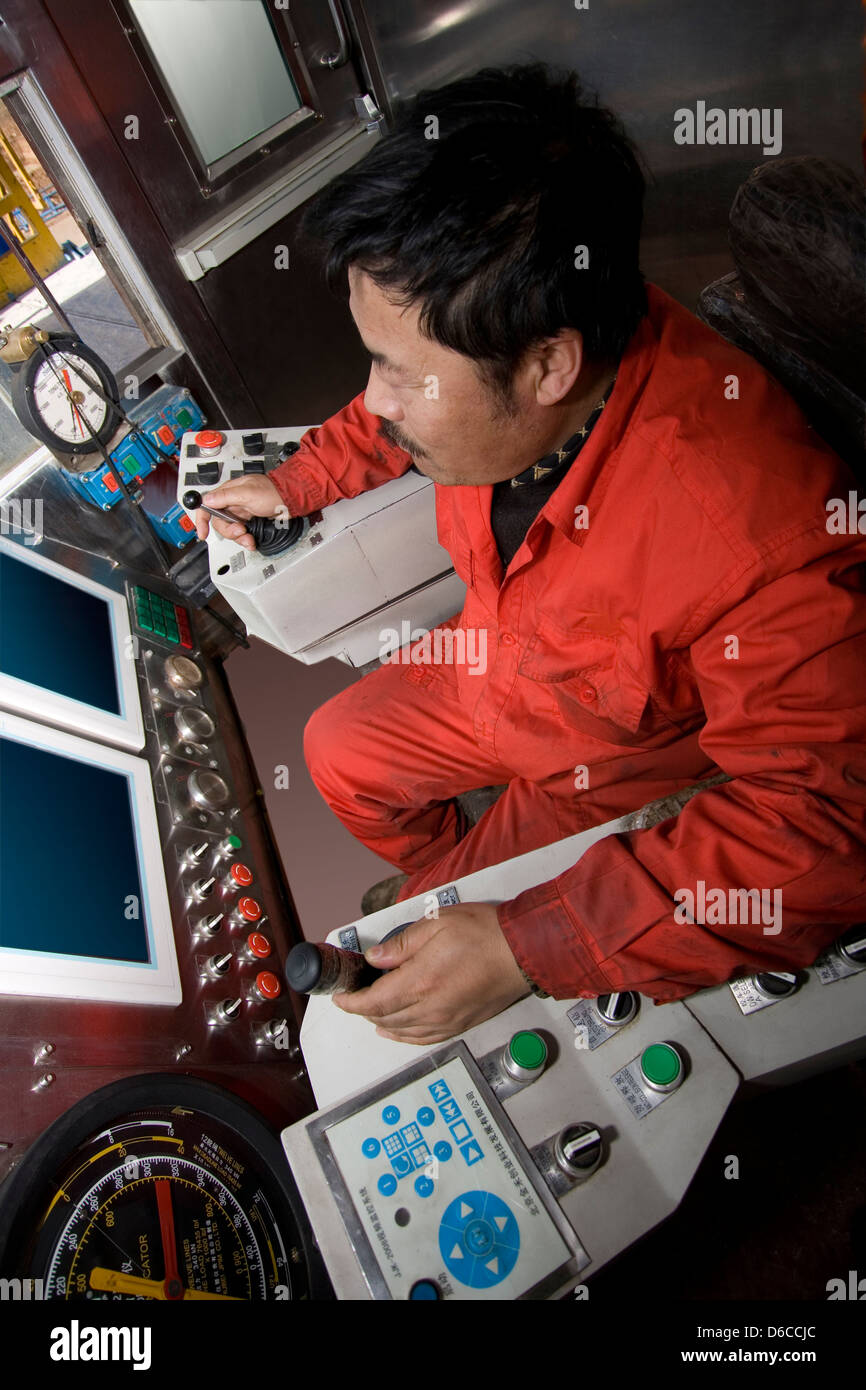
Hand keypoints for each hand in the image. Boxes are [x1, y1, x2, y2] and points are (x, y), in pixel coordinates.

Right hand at [194, 475, 283, 549]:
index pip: (206, 505)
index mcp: (228, 492)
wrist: (291, 500)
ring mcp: (240, 512)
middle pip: (218, 522)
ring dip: (238, 538)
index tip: (202, 533)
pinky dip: (245, 539)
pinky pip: (240, 534)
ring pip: (230, 530)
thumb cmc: (273, 492)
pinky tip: (251, 540)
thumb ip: (226, 496)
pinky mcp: (248, 520)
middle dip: (228, 531)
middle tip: (240, 531)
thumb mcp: (247, 493)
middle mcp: (231, 502)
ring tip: (249, 538)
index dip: (201, 519)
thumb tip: (207, 499)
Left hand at [333, 903, 528, 1043]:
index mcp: (420, 982)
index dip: (351, 1002)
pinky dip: (405, 1036)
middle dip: (363, 1010)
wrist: (523, 951)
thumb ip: (401, 945)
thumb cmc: (483, 933)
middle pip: (385, 1018)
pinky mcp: (461, 1024)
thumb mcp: (436, 925)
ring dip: (382, 1023)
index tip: (339, 996)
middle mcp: (430, 1008)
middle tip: (353, 997)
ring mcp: (447, 1020)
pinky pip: (425, 1038)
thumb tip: (375, 959)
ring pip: (403, 1032)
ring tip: (370, 1013)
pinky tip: (398, 1031)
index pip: (373, 1001)